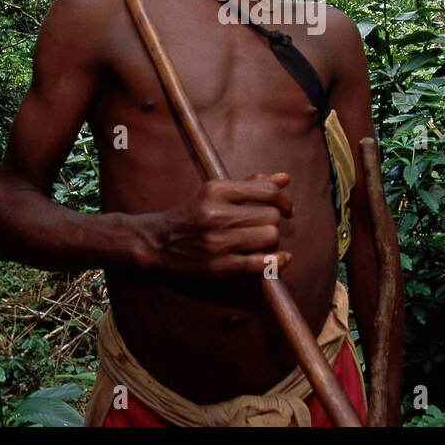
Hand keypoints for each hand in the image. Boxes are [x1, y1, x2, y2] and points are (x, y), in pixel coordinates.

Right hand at [143, 172, 293, 277]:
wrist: (159, 240)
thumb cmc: (194, 212)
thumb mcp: (216, 190)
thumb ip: (251, 184)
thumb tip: (285, 178)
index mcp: (216, 190)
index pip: (266, 192)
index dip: (284, 200)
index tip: (286, 207)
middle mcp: (216, 214)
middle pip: (271, 216)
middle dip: (275, 220)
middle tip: (266, 223)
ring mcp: (217, 242)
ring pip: (269, 237)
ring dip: (271, 238)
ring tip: (261, 238)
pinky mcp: (219, 266)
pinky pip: (260, 264)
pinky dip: (277, 261)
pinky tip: (282, 257)